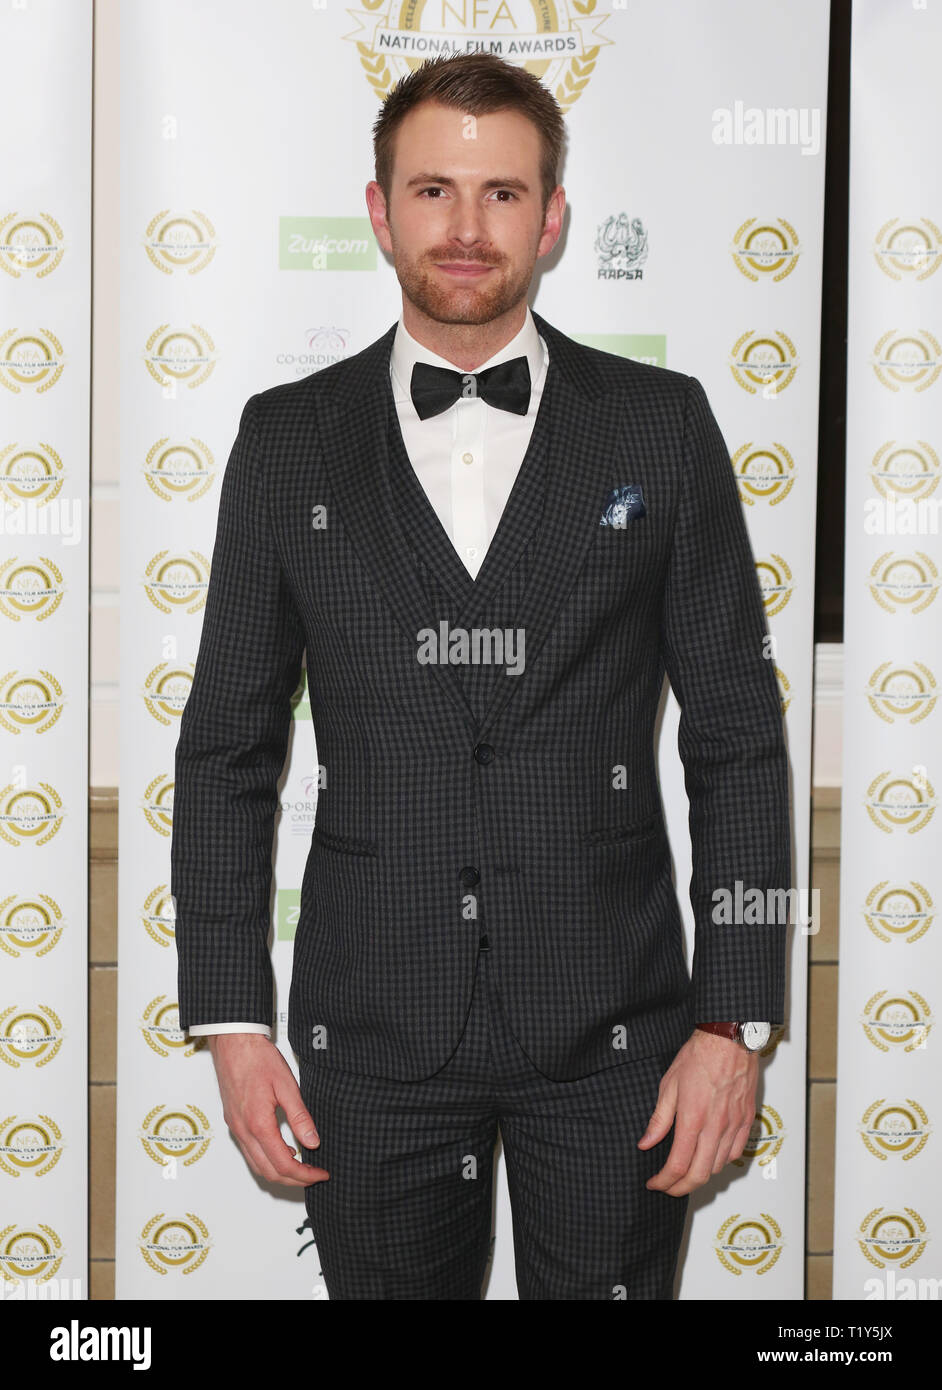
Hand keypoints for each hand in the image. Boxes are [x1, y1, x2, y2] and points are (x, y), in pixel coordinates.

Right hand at [207, 1033, 328, 1187]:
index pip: (284, 1164)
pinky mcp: (234, 1122)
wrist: (233, 1042)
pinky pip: (250, 1152)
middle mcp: (243, 1131)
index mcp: (258, 1124)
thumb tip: (313, 1142)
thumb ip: (299, 1116)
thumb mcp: (286, 1085)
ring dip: (279, 1173)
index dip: (305, 1174)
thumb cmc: (258, 1058)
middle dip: (294, 1180)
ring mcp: (236, 1128)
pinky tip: (283, 1150)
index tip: (321, 1174)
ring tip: (303, 1167)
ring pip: (257, 1165)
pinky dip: (267, 1160)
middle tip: (315, 1175)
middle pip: (268, 1172)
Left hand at [637, 1029, 757, 1195]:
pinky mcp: (747, 1120)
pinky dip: (721, 1161)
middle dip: (681, 1188)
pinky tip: (710, 1156)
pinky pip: (735, 1153)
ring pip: (718, 1167)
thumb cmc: (698, 1056)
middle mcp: (716, 1126)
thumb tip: (646, 1142)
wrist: (729, 1040)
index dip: (664, 1181)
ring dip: (700, 1175)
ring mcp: (734, 1125)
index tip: (655, 1183)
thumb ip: (659, 1119)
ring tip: (686, 1170)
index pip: (678, 1165)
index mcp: (693, 1118)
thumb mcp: (669, 1084)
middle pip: (700, 1175)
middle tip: (668, 1186)